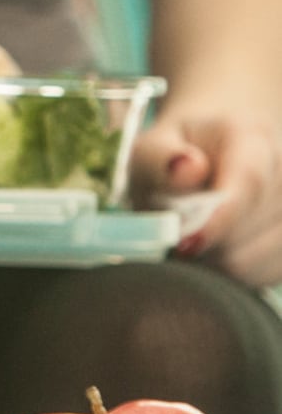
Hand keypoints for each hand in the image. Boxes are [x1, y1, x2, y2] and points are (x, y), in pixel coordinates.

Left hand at [132, 112, 281, 286]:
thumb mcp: (152, 148)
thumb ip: (160, 157)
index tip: (183, 245)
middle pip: (248, 230)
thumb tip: (187, 168)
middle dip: (202, 242)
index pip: (250, 183)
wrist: (213, 157)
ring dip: (211, 259)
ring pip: (253, 262)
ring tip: (194, 234)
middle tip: (173, 231)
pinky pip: (260, 276)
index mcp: (252, 137)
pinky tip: (215, 248)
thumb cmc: (176, 156)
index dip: (219, 221)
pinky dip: (228, 272)